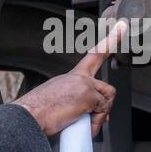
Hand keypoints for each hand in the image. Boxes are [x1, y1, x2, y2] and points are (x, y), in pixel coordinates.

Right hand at [11, 21, 125, 137]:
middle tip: (91, 119)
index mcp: (71, 77)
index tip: (121, 27)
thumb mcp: (62, 103)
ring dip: (99, 116)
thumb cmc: (39, 114)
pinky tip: (81, 124)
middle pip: (107, 89)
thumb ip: (82, 105)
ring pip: (106, 100)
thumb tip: (101, 115)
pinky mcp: (88, 95)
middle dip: (104, 107)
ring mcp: (84, 84)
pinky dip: (95, 122)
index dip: (110, 40)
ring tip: (81, 122)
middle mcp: (78, 77)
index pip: (94, 55)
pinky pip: (102, 110)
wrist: (29, 117)